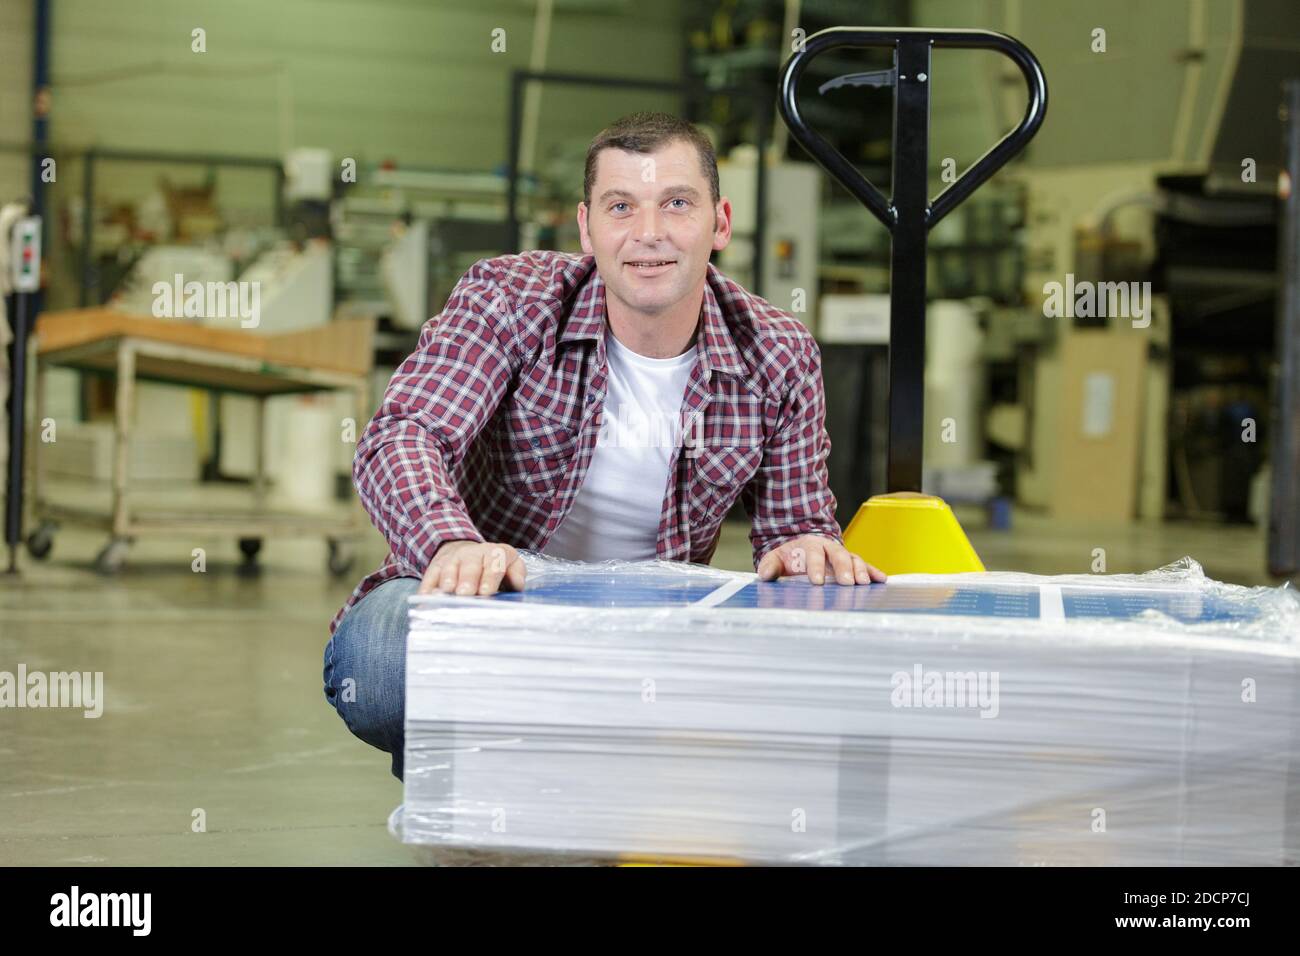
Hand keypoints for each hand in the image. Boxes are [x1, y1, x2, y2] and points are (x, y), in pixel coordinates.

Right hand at [420, 540, 526, 595]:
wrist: (468, 552)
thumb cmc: (493, 565)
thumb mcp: (511, 564)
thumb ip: (516, 574)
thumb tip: (517, 584)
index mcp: (494, 553)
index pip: (494, 564)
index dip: (490, 577)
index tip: (486, 592)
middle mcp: (472, 554)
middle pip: (470, 566)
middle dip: (467, 579)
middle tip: (465, 593)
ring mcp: (452, 559)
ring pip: (449, 568)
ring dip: (447, 580)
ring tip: (446, 592)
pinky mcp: (436, 567)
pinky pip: (430, 576)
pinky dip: (428, 587)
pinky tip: (426, 597)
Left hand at [757, 535, 885, 585]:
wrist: (801, 550)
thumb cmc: (788, 558)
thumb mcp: (775, 559)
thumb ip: (770, 565)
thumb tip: (764, 574)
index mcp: (809, 545)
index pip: (813, 554)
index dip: (815, 567)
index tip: (817, 582)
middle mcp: (829, 547)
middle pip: (838, 555)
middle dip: (843, 568)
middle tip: (848, 582)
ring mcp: (842, 555)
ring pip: (853, 559)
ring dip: (860, 571)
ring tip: (864, 583)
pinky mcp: (852, 564)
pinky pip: (865, 566)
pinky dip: (873, 572)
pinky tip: (881, 580)